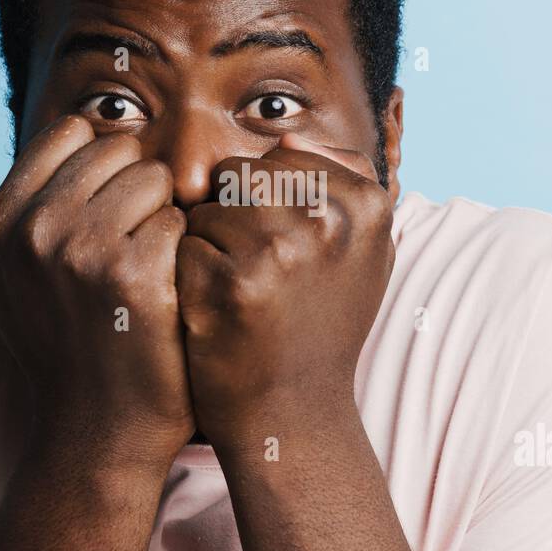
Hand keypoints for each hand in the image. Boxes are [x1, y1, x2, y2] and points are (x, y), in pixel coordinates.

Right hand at [0, 115, 193, 471]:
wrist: (100, 429)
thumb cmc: (66, 350)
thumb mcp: (14, 282)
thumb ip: (21, 217)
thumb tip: (35, 162)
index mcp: (4, 219)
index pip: (72, 131)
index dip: (104, 163)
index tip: (110, 207)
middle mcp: (37, 228)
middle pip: (119, 149)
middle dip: (138, 189)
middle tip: (135, 246)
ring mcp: (85, 249)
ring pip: (155, 179)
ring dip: (164, 217)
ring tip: (150, 270)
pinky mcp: (136, 274)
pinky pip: (180, 221)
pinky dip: (185, 251)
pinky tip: (169, 293)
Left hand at [175, 133, 395, 451]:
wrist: (294, 414)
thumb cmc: (318, 326)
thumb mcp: (360, 253)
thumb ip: (340, 185)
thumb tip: (288, 136)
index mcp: (367, 204)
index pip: (284, 156)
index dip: (269, 203)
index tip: (292, 257)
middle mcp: (331, 220)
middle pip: (241, 174)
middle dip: (234, 219)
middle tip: (261, 278)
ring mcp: (284, 249)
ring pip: (208, 206)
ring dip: (208, 245)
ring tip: (240, 293)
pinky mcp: (236, 282)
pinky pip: (184, 242)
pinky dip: (188, 276)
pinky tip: (217, 314)